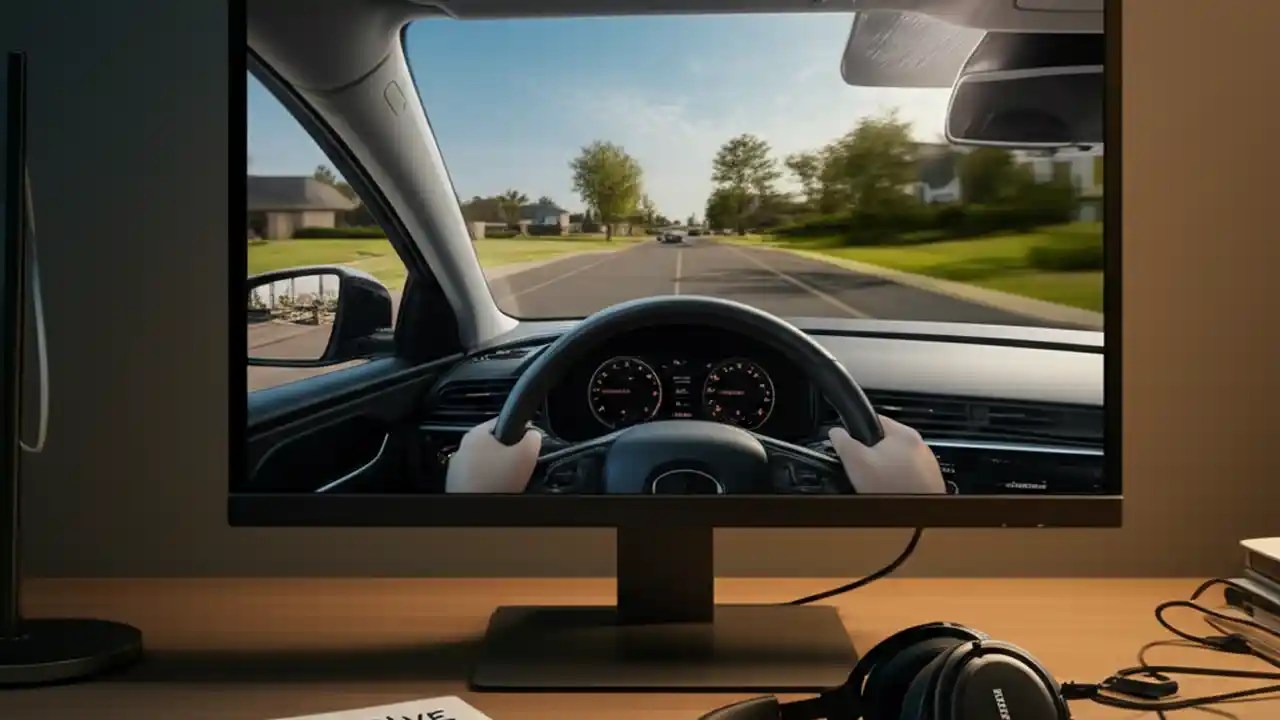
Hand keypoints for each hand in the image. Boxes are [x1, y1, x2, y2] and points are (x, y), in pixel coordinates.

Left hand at [445, 418, 542, 492]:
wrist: (474, 512)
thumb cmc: (497, 481)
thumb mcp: (526, 454)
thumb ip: (533, 438)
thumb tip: (533, 434)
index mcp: (477, 433)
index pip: (503, 421)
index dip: (519, 433)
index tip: (525, 448)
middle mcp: (463, 446)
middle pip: (494, 444)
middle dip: (507, 455)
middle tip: (518, 467)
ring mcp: (456, 467)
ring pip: (485, 463)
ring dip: (496, 470)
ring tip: (506, 483)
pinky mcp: (455, 484)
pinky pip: (477, 479)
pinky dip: (486, 484)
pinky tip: (494, 491)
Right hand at [829, 416, 945, 493]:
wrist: (916, 518)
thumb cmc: (890, 488)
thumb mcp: (856, 461)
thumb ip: (843, 442)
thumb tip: (835, 432)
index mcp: (904, 433)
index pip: (876, 420)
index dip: (859, 431)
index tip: (854, 446)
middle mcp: (921, 445)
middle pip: (888, 442)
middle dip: (874, 454)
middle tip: (865, 470)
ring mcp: (929, 464)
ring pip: (899, 460)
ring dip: (888, 469)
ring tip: (879, 484)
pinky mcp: (932, 481)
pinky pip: (910, 476)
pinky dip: (900, 482)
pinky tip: (892, 492)